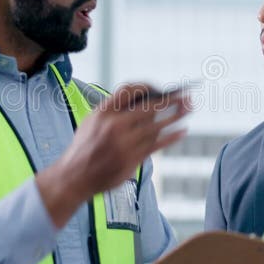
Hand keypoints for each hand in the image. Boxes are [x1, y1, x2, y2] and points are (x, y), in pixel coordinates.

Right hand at [37, 83, 189, 226]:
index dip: (149, 86)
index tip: (160, 88)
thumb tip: (142, 100)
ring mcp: (125, 142)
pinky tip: (182, 131)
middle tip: (185, 95)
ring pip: (157, 125)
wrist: (74, 177)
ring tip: (188, 109)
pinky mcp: (132, 159)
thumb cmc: (85, 147)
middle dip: (171, 100)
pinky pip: (158, 144)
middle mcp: (115, 124)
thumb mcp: (92, 121)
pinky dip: (172, 136)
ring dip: (176, 115)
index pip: (131, 90)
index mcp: (104, 111)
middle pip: (150, 107)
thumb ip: (114, 110)